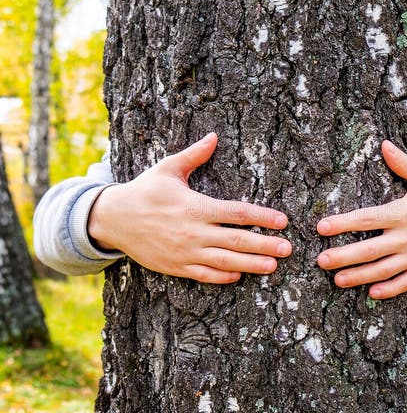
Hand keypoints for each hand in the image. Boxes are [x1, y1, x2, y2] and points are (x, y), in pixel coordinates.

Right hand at [88, 133, 291, 283]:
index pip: (237, 213)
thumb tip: (214, 136)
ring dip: (252, 264)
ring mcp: (185, 252)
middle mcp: (194, 232)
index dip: (263, 217)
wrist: (112, 219)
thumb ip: (194, 155)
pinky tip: (240, 275)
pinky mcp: (176, 266)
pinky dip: (224, 276)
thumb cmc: (144, 191)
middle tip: (288, 248)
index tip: (282, 221)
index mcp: (196, 206)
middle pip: (238, 241)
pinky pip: (205, 274)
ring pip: (226, 261)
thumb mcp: (167, 168)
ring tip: (273, 265)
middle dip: (265, 245)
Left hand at [316, 140, 406, 298]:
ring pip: (382, 270)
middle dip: (343, 256)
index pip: (366, 219)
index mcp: (404, 212)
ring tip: (337, 280)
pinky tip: (372, 292)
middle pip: (369, 250)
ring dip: (358, 276)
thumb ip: (403, 163)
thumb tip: (384, 145)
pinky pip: (405, 282)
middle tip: (320, 260)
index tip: (322, 227)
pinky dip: (389, 289)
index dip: (342, 223)